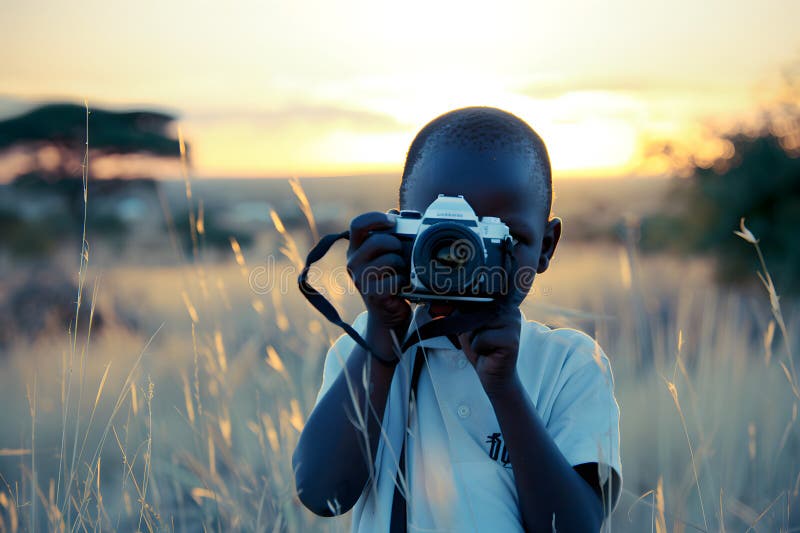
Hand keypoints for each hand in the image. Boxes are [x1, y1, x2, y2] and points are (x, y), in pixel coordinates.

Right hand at [347, 212, 411, 331]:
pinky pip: (396, 279)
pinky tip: (401, 285)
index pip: (358, 224)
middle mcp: (353, 263)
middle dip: (396, 244)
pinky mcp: (373, 294)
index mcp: (354, 249)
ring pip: (390, 259)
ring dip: (402, 264)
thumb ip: (387, 234)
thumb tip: (394, 213)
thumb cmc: (388, 280)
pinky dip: (404, 281)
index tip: (393, 222)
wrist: (387, 314)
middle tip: (401, 252)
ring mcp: (361, 279)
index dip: (376, 218)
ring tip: (401, 271)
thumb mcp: (384, 255)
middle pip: (377, 240)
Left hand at [458, 306, 521, 397]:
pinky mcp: (512, 339)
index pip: (476, 299)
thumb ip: (462, 313)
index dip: (467, 313)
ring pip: (477, 324)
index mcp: (502, 303)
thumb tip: (454, 306)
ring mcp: (513, 323)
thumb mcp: (467, 326)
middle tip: (481, 340)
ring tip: (485, 346)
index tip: (472, 325)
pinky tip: (489, 353)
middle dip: (470, 329)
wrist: (493, 375)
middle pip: (475, 311)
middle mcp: (510, 309)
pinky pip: (482, 338)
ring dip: (474, 339)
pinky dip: (478, 348)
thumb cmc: (481, 349)